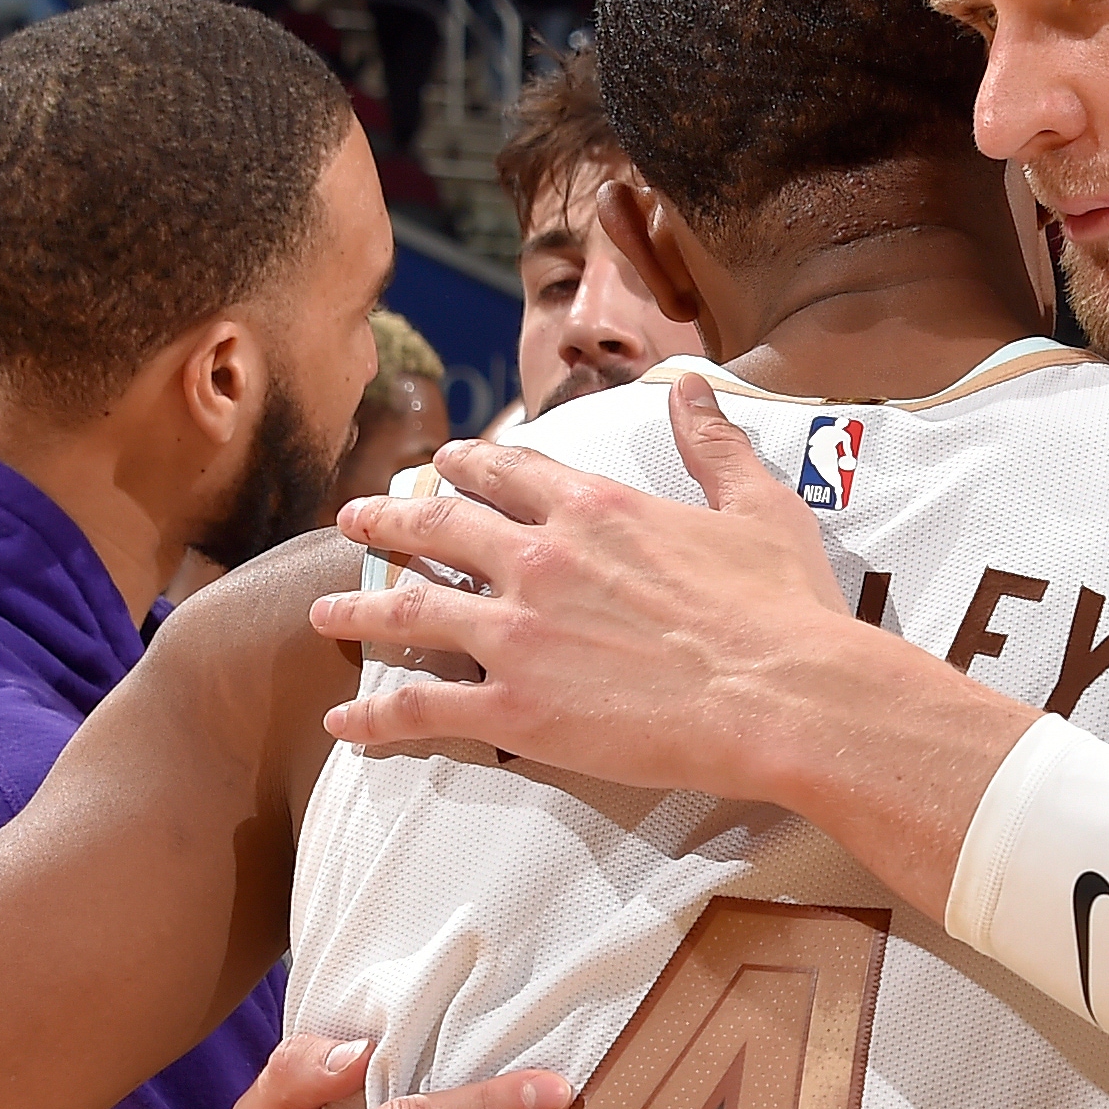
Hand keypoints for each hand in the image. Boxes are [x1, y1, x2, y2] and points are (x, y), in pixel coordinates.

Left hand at [310, 376, 1032, 910]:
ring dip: (361, 610)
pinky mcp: (514, 708)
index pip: (508, 473)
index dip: (467, 467)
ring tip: (325, 611)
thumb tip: (694, 386)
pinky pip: (423, 708)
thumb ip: (714, 445)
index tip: (442, 464)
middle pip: (439, 530)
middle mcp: (540, 558)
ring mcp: (518, 634)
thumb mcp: (759, 507)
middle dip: (390, 523)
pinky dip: (377, 716)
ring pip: (411, 613)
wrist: (782, 695)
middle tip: (355, 520)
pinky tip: (344, 722)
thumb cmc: (781, 609)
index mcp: (594, 508)